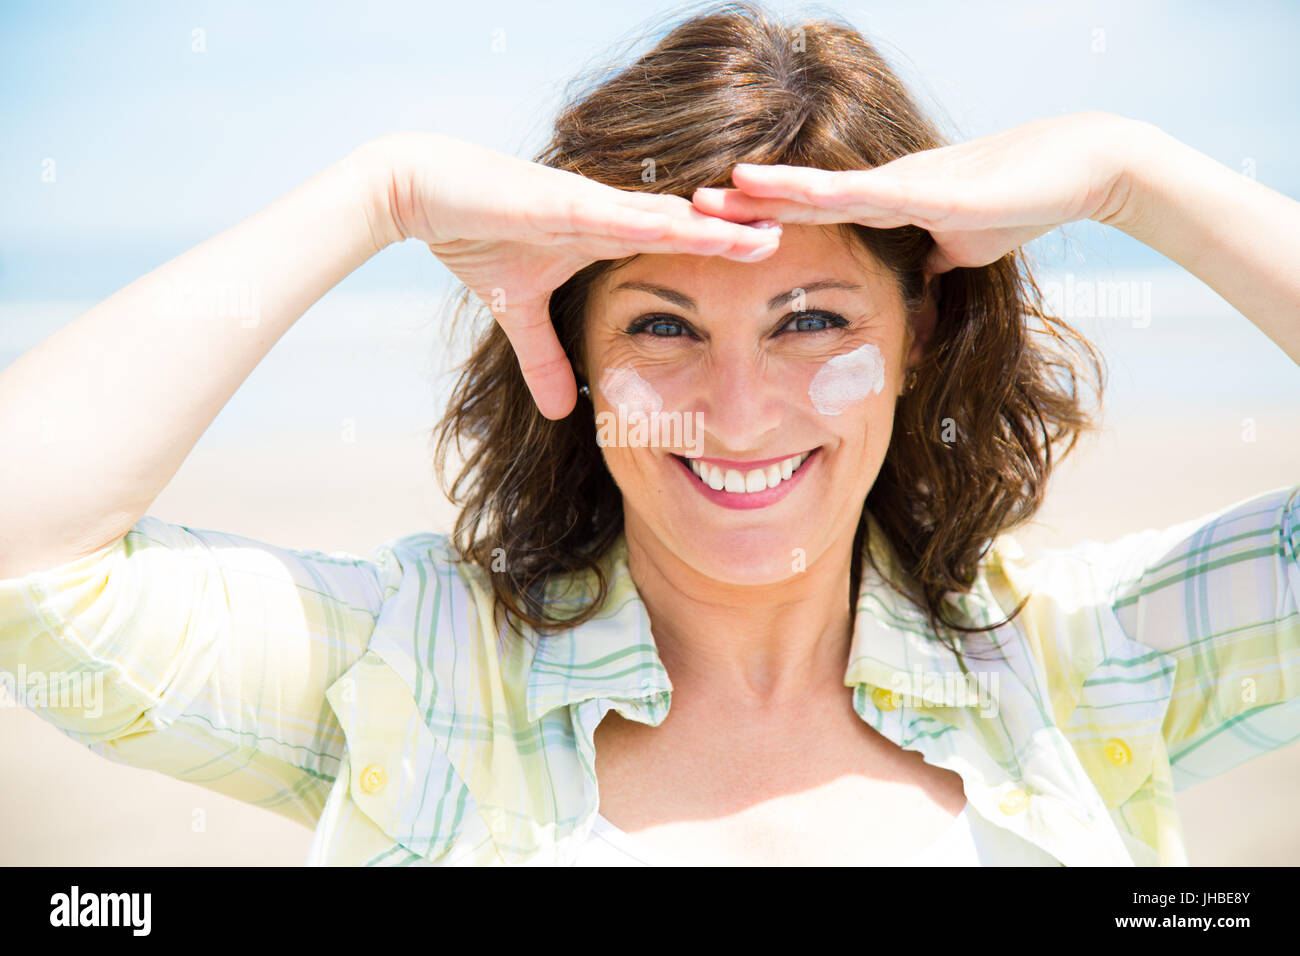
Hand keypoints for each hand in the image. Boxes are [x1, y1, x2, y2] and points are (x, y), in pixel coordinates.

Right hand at [359, 132, 781, 419]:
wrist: (420, 193)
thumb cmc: (474, 236)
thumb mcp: (517, 314)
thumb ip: (545, 361)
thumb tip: (565, 414)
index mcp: (606, 233)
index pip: (678, 244)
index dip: (722, 254)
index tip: (769, 271)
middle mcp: (608, 213)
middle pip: (689, 224)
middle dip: (739, 235)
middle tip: (796, 247)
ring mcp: (588, 202)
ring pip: (667, 214)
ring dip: (717, 225)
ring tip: (768, 235)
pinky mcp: (559, 200)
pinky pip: (617, 212)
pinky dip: (656, 219)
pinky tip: (696, 223)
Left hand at [689, 111, 1140, 278]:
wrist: (1078, 171)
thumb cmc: (1017, 206)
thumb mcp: (958, 255)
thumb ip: (927, 277)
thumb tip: (913, 317)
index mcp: (882, 202)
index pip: (808, 212)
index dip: (761, 218)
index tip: (716, 230)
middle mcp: (880, 186)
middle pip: (797, 196)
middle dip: (744, 205)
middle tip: (684, 208)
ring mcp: (901, 183)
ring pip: (818, 187)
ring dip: (765, 193)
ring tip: (713, 192)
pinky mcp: (929, 192)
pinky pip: (862, 193)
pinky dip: (816, 192)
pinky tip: (777, 188)